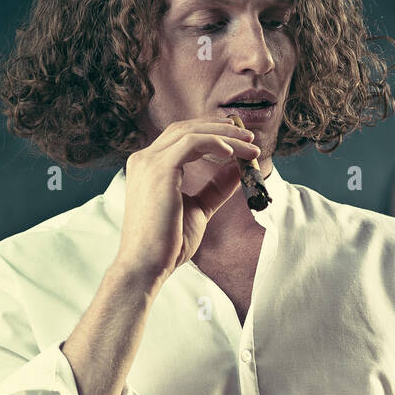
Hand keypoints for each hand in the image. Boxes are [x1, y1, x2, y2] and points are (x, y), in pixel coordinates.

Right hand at [115, 119, 261, 284]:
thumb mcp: (198, 210)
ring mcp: (149, 162)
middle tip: (250, 138)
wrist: (147, 265)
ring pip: (191, 132)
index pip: (181, 138)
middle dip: (221, 129)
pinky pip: (192, 143)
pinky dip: (214, 143)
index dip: (211, 134)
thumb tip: (237, 171)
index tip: (238, 142)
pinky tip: (232, 153)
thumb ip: (215, 189)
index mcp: (149, 168)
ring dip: (224, 135)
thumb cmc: (168, 244)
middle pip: (186, 129)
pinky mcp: (159, 169)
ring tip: (250, 146)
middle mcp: (145, 160)